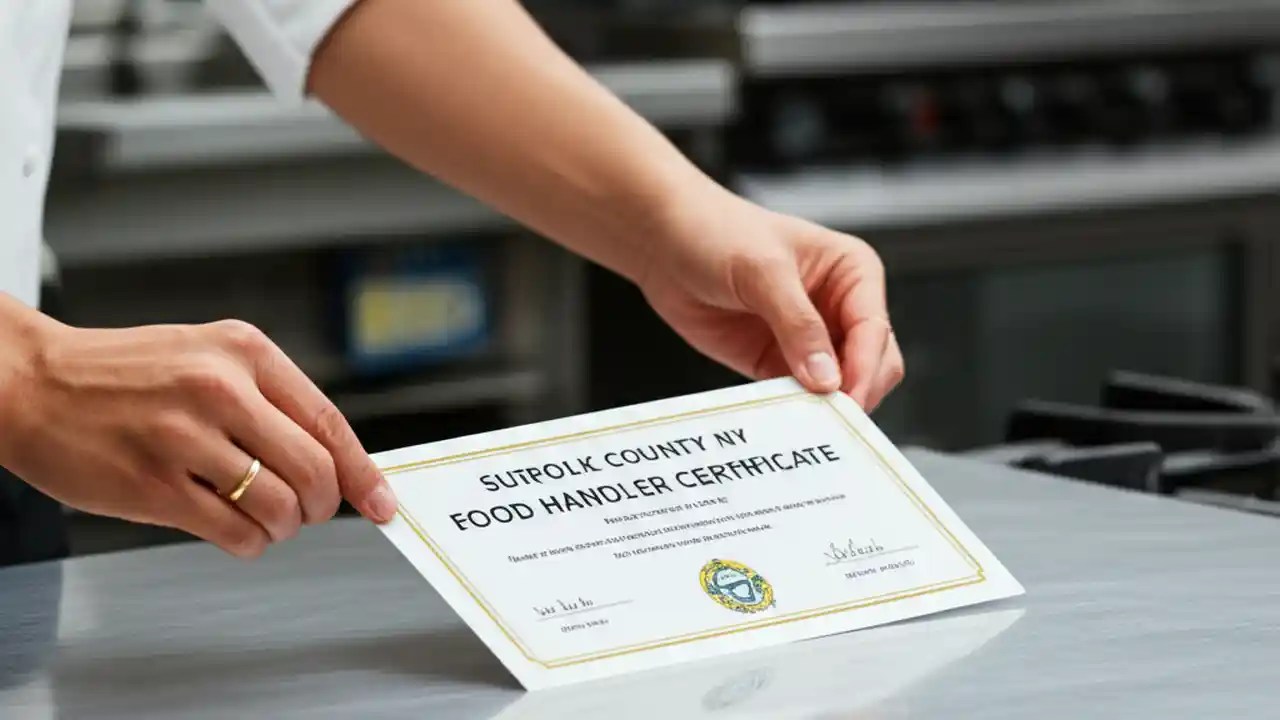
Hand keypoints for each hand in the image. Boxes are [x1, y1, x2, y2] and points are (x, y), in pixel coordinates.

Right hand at [0, 308, 397, 558]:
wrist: (32, 383)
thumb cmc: (120, 373)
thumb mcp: (207, 355)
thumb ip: (268, 397)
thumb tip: (330, 457)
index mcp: (243, 352)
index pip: (330, 422)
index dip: (364, 471)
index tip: (383, 500)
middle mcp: (220, 390)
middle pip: (315, 470)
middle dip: (324, 505)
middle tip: (310, 511)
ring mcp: (185, 439)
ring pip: (279, 507)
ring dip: (284, 527)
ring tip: (266, 519)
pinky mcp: (154, 485)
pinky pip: (234, 532)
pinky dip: (250, 543)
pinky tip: (237, 531)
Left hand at [640, 187, 903, 410]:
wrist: (663, 241)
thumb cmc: (715, 232)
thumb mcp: (762, 271)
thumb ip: (797, 324)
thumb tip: (826, 378)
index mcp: (853, 272)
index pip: (874, 329)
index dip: (864, 367)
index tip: (844, 398)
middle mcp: (839, 307)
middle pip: (872, 364)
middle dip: (854, 391)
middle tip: (828, 418)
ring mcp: (811, 339)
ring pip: (840, 387)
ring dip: (825, 407)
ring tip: (804, 422)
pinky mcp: (778, 363)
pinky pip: (799, 398)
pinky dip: (795, 412)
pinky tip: (780, 419)